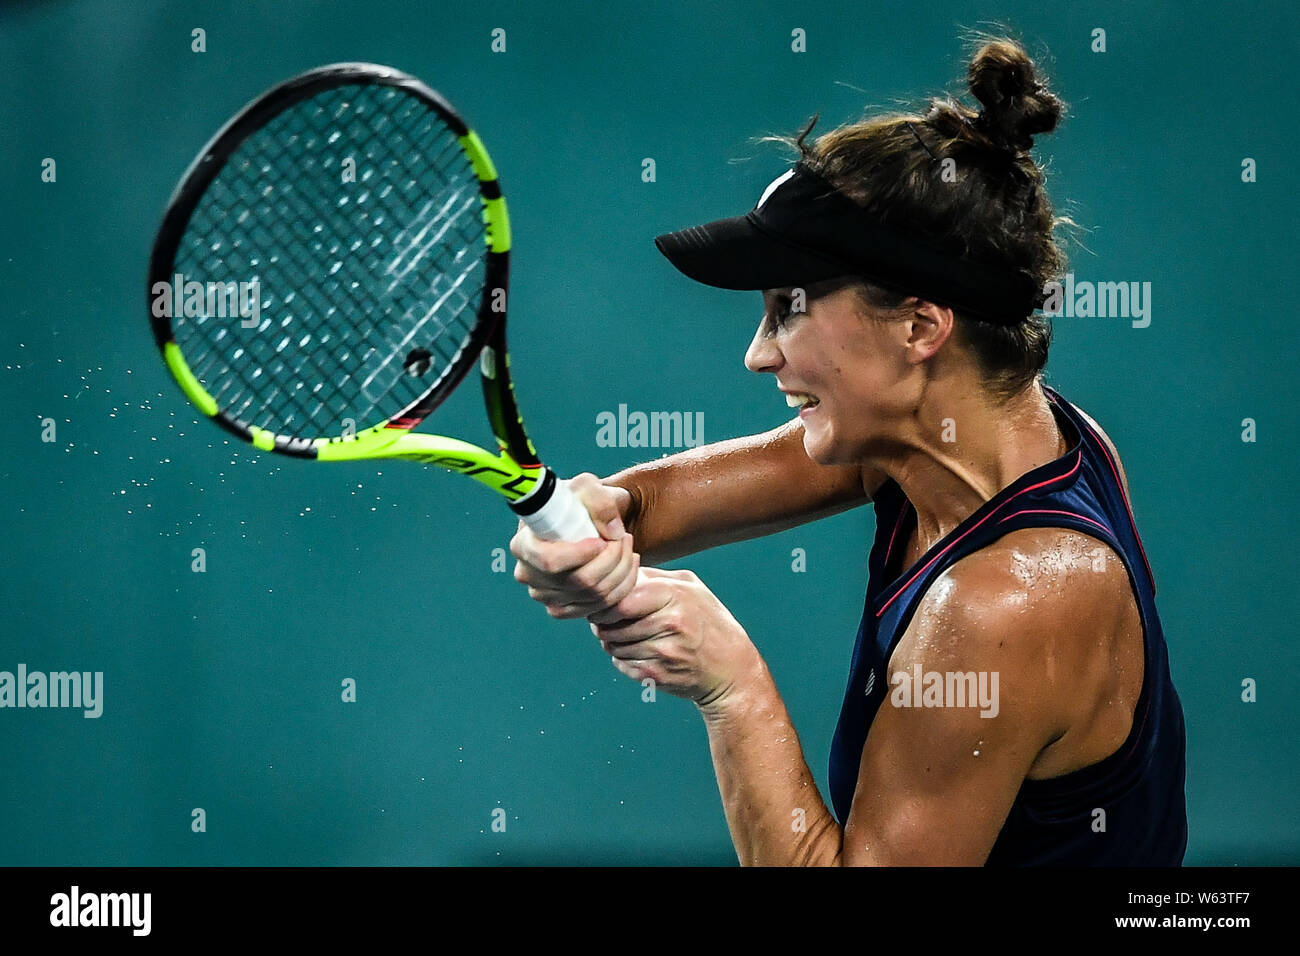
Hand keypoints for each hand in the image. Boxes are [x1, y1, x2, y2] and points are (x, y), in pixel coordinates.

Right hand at [510, 473, 639, 618]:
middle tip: (625, 538)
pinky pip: (599, 608)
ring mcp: (545, 596)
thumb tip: (612, 533)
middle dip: (612, 559)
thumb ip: (600, 501)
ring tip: (628, 547)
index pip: (550, 562)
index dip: (580, 555)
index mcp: (523, 544)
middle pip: (579, 582)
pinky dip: (622, 588)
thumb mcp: (588, 486)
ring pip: (595, 596)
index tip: (602, 540)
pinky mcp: (563, 609)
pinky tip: (627, 566)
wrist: (587, 521)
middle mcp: (528, 575)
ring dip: (622, 571)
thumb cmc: (580, 501)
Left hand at [590, 567, 762, 708]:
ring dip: (612, 643)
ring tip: (625, 638)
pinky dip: (623, 659)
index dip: (606, 603)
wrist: (731, 668)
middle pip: (612, 625)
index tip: (605, 604)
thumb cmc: (708, 622)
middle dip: (603, 625)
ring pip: (614, 647)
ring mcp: (664, 652)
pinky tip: (639, 653)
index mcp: (676, 596)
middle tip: (607, 623)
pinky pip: (622, 665)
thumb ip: (654, 577)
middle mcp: (670, 624)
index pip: (621, 600)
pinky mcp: (658, 676)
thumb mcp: (691, 588)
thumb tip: (619, 570)